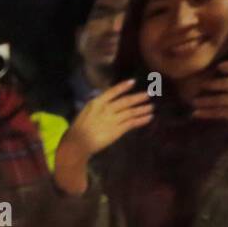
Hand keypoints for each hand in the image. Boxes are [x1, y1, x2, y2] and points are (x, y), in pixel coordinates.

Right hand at [54, 79, 154, 193]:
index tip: (133, 82)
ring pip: (131, 112)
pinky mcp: (117, 130)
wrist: (77, 144)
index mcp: (96, 103)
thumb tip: (103, 104)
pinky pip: (132, 123)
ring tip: (151, 107)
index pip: (112, 91)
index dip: (123, 87)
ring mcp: (113, 119)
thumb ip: (95, 108)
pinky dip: (141, 120)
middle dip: (138, 98)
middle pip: (125, 101)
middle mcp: (106, 108)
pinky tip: (149, 118)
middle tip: (149, 94)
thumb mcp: (83, 114)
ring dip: (142, 109)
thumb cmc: (76, 131)